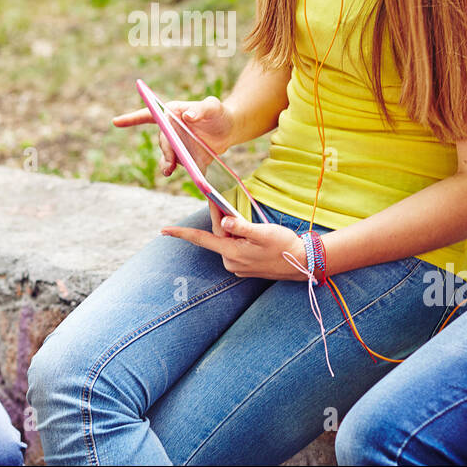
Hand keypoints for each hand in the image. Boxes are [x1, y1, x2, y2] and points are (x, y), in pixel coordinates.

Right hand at [112, 95, 234, 177]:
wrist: (229, 130)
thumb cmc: (219, 113)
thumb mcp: (213, 106)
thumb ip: (201, 109)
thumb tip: (187, 116)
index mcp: (172, 113)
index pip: (148, 115)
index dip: (131, 119)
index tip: (115, 122)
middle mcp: (171, 129)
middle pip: (162, 140)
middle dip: (165, 151)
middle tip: (170, 162)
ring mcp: (177, 144)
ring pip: (168, 156)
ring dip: (167, 163)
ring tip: (169, 170)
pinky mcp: (185, 157)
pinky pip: (180, 166)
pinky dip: (183, 172)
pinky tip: (193, 177)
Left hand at [162, 213, 306, 280]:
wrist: (303, 264)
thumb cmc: (284, 246)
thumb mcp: (264, 233)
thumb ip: (242, 227)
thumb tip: (224, 221)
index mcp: (232, 253)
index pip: (202, 240)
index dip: (182, 234)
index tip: (163, 230)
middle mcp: (232, 262)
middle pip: (218, 235)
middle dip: (218, 218)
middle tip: (217, 198)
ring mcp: (239, 267)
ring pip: (228, 241)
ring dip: (231, 228)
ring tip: (238, 215)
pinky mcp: (246, 267)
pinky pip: (236, 249)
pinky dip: (238, 238)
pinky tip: (250, 233)